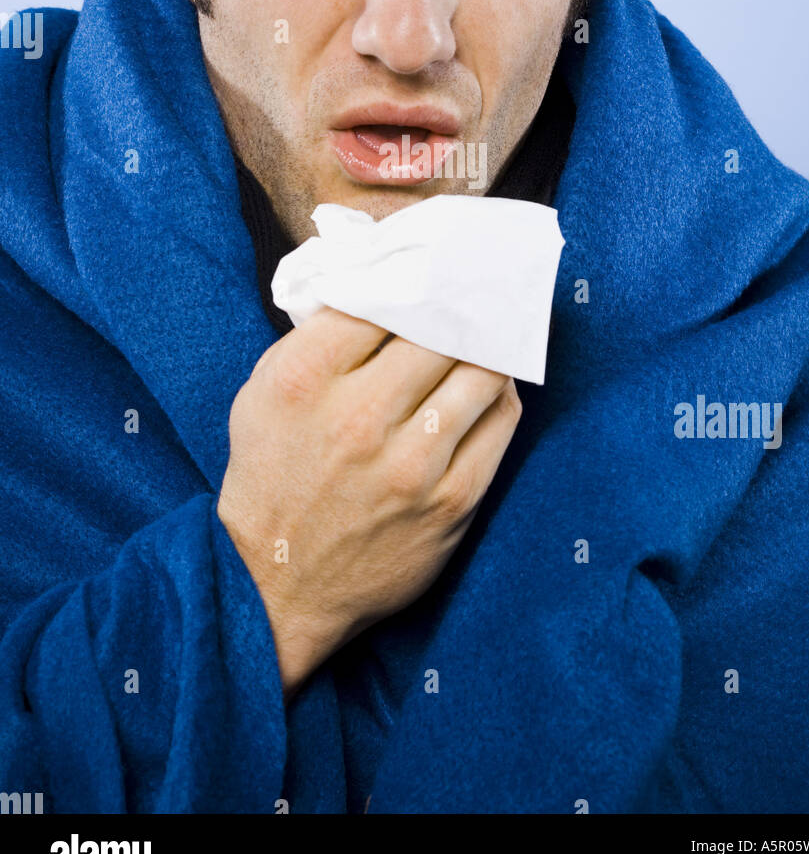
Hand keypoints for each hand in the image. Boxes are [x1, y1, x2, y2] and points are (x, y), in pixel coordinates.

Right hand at [217, 307, 521, 695]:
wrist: (275, 587)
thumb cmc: (271, 477)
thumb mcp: (263, 392)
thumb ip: (314, 334)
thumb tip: (379, 279)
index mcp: (303, 379)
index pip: (382, 297)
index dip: (414, 275)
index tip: (432, 266)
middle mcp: (358, 417)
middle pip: (440, 329)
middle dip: (460, 306)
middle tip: (476, 291)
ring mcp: (410, 463)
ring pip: (482, 371)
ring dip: (489, 348)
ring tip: (489, 336)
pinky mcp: (451, 501)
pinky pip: (500, 422)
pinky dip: (500, 394)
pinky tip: (489, 386)